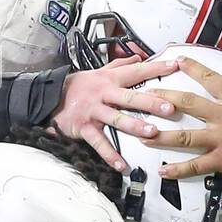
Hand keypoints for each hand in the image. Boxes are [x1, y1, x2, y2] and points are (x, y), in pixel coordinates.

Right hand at [52, 55, 183, 170]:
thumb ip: (120, 65)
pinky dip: (110, 155)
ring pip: (116, 119)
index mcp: (110, 80)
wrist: (48, 97)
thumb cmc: (78, 86)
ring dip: (134, 126)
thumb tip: (138, 57)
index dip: (155, 68)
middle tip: (170, 107)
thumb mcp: (99, 72)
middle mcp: (103, 94)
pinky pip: (99, 143)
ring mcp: (94, 112)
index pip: (136, 71)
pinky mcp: (85, 128)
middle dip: (150, 103)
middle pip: (129, 97)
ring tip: (152, 132)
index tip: (174, 66)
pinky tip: (122, 165)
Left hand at [144, 55, 221, 184]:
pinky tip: (163, 170)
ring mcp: (221, 140)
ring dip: (162, 135)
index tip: (176, 60)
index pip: (209, 79)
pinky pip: (196, 166)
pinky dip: (178, 169)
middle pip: (188, 104)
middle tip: (146, 95)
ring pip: (185, 137)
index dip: (192, 67)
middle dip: (165, 98)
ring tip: (143, 134)